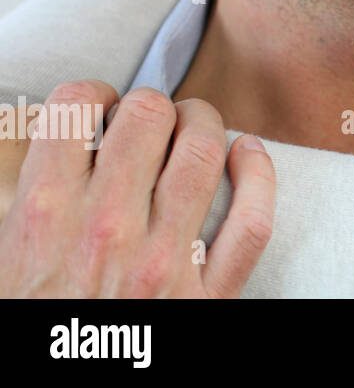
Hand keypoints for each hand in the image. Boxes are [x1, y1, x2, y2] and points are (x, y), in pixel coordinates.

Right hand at [0, 81, 275, 296]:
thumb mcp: (5, 258)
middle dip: (152, 105)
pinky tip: (250, 153)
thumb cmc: (32, 324)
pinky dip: (260, 174)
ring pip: (204, 154)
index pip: (75, 108)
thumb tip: (58, 143)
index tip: (100, 108)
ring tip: (196, 128)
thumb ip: (32, 197)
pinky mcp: (208, 298)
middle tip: (152, 120)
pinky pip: (252, 221)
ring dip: (204, 125)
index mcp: (43, 217)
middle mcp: (106, 232)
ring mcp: (163, 264)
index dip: (92, 95)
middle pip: (148, 116)